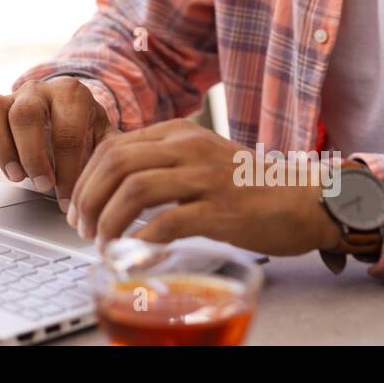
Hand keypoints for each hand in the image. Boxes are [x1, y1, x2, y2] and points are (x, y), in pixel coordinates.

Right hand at [0, 77, 120, 213]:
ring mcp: (8, 99)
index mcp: (71, 94)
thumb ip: (108, 156)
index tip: (69, 197)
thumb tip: (112, 186)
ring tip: (14, 176)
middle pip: (24, 115)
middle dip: (32, 156)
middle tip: (42, 184)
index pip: (66, 130)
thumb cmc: (85, 131)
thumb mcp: (104, 139)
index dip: (67, 169)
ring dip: (1, 148)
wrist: (66, 111)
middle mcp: (36, 90)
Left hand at [69, 118, 342, 256]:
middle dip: (88, 197)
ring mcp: (206, 177)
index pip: (113, 146)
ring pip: (136, 188)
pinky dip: (143, 237)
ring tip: (101, 240)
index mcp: (179, 133)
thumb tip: (111, 183)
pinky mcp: (223, 210)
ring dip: (109, 218)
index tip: (78, 205)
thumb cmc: (248, 185)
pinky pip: (170, 220)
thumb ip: (161, 163)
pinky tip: (135, 250)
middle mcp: (189, 147)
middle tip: (81, 226)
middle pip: (117, 163)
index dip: (86, 178)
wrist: (305, 199)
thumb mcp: (200, 158)